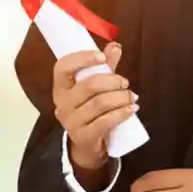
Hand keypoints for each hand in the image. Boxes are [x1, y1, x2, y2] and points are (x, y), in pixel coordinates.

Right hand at [52, 43, 137, 171]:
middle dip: (112, 81)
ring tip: (131, 96)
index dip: (82, 59)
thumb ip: (104, 67)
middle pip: (88, 86)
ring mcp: (71, 121)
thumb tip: (115, 46)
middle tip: (125, 82)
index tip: (102, 57)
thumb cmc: (90, 109)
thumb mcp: (94, 87)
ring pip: (99, 104)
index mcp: (61, 86)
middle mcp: (62, 103)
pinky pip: (104, 122)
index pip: (63, 67)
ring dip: (120, 97)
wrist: (87, 144)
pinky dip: (121, 114)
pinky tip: (131, 109)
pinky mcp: (83, 137)